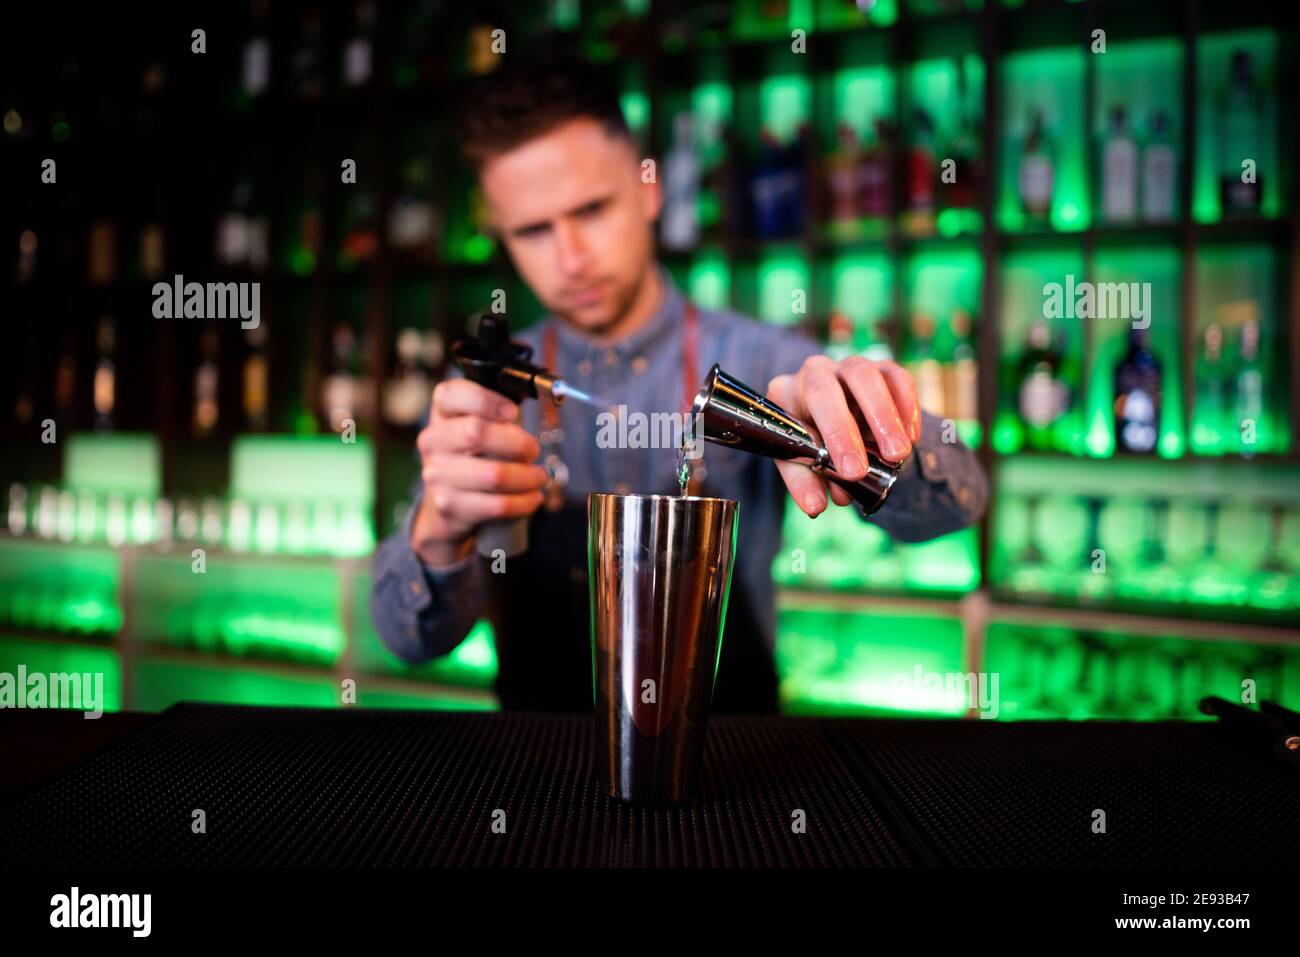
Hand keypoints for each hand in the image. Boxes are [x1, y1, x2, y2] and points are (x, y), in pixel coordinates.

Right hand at [411, 378, 548, 567]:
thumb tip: (544, 395)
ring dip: (528, 477)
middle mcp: (432, 441)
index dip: (486, 400)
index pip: (452, 394)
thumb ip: (502, 410)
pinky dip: (524, 502)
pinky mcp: (449, 506)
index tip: (513, 412)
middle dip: (517, 442)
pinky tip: (533, 497)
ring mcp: (437, 475)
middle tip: (533, 450)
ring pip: (493, 475)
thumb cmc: (475, 454)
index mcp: (441, 413)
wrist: (448, 500)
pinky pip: (497, 505)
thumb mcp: (483, 425)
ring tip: (540, 477)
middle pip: (476, 433)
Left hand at [766, 354, 920, 517]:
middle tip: (861, 470)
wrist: (840, 424)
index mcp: (785, 394)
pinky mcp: (881, 367)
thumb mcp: (803, 463)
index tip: (848, 473)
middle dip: (845, 432)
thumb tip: (816, 506)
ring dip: (883, 418)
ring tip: (898, 455)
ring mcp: (847, 366)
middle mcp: (813, 372)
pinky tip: (911, 437)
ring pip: (864, 376)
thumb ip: (806, 482)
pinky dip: (906, 407)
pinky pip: (896, 378)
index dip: (824, 439)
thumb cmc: (815, 443)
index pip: (793, 413)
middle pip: (824, 390)